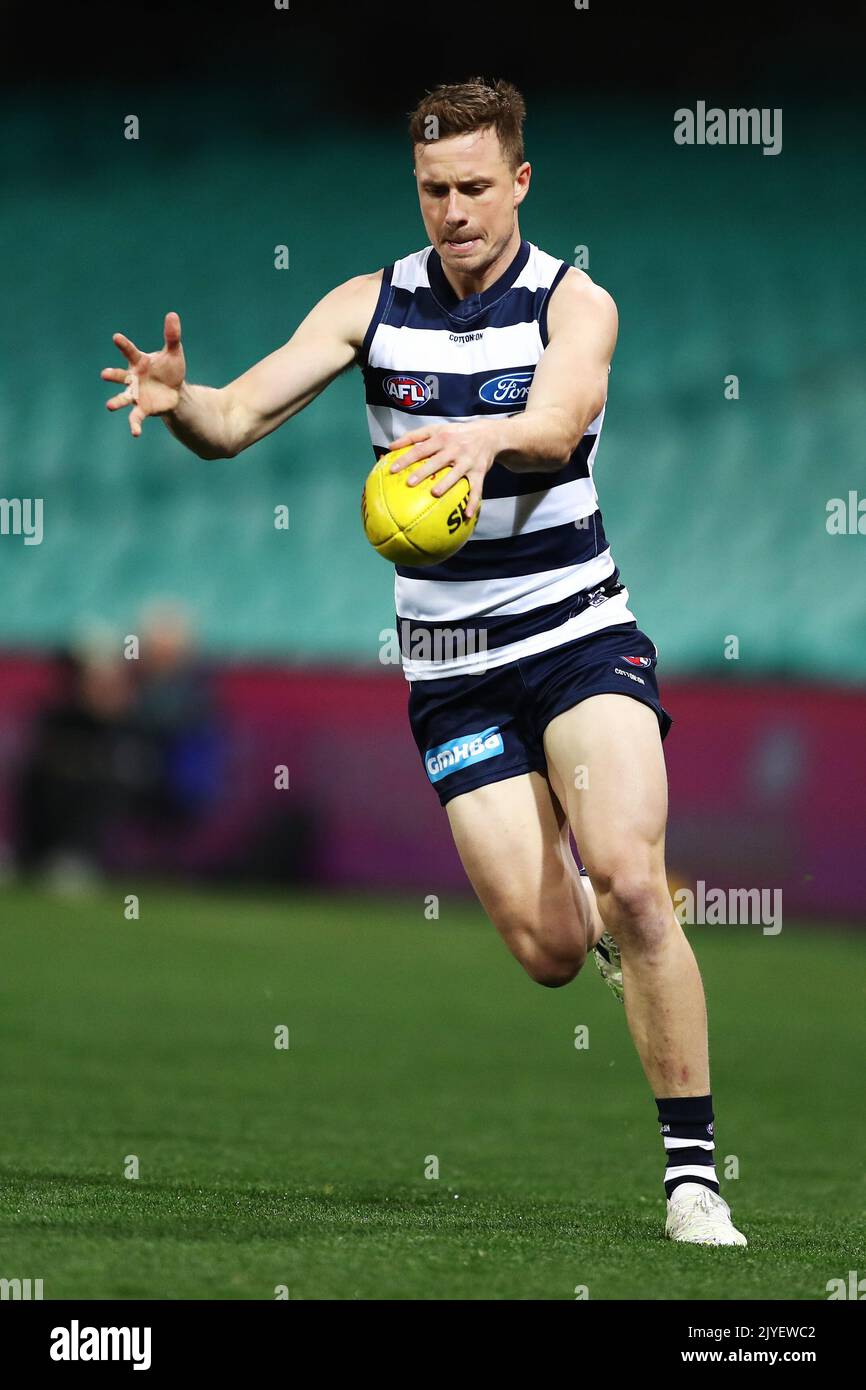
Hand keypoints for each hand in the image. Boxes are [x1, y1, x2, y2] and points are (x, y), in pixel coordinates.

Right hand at [101, 311, 186, 436]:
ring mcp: (135, 394)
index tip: (116, 337)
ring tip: (109, 406)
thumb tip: (172, 314)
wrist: (174, 391)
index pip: (129, 351)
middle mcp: (133, 378)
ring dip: (116, 401)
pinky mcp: (142, 408)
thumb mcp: (174, 352)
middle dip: (112, 375)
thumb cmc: (170, 369)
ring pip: (123, 398)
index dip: (123, 345)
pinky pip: (135, 417)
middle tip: (104, 374)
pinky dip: (134, 425)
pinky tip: (135, 433)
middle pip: (120, 376)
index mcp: (139, 362)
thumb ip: (172, 336)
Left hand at [388, 419, 499, 519]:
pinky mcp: (479, 472)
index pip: (420, 449)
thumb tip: (390, 446)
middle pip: (437, 461)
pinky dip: (473, 502)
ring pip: (456, 474)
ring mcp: (467, 461)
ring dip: (446, 484)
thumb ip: (414, 436)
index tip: (392, 469)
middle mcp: (455, 449)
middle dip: (423, 471)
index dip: (406, 458)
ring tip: (435, 494)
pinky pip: (477, 489)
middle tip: (410, 483)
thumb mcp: (436, 429)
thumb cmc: (456, 434)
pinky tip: (467, 515)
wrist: (488, 435)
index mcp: (441, 438)